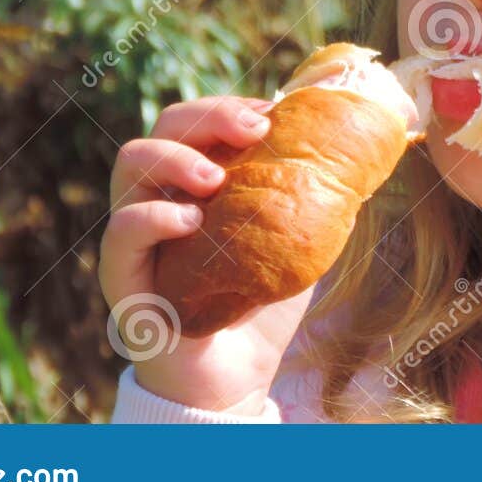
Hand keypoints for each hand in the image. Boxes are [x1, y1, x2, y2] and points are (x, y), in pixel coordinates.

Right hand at [98, 96, 314, 412]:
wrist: (238, 375)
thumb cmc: (260, 299)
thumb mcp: (295, 235)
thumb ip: (312, 193)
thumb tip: (361, 147)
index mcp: (197, 180)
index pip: (198, 120)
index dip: (230, 106)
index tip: (272, 111)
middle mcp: (162, 195)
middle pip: (165, 128)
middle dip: (209, 115)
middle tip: (254, 130)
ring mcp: (137, 233)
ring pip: (131, 165)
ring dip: (176, 157)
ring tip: (215, 177)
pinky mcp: (124, 279)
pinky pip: (121, 235)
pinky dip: (152, 217)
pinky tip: (190, 221)